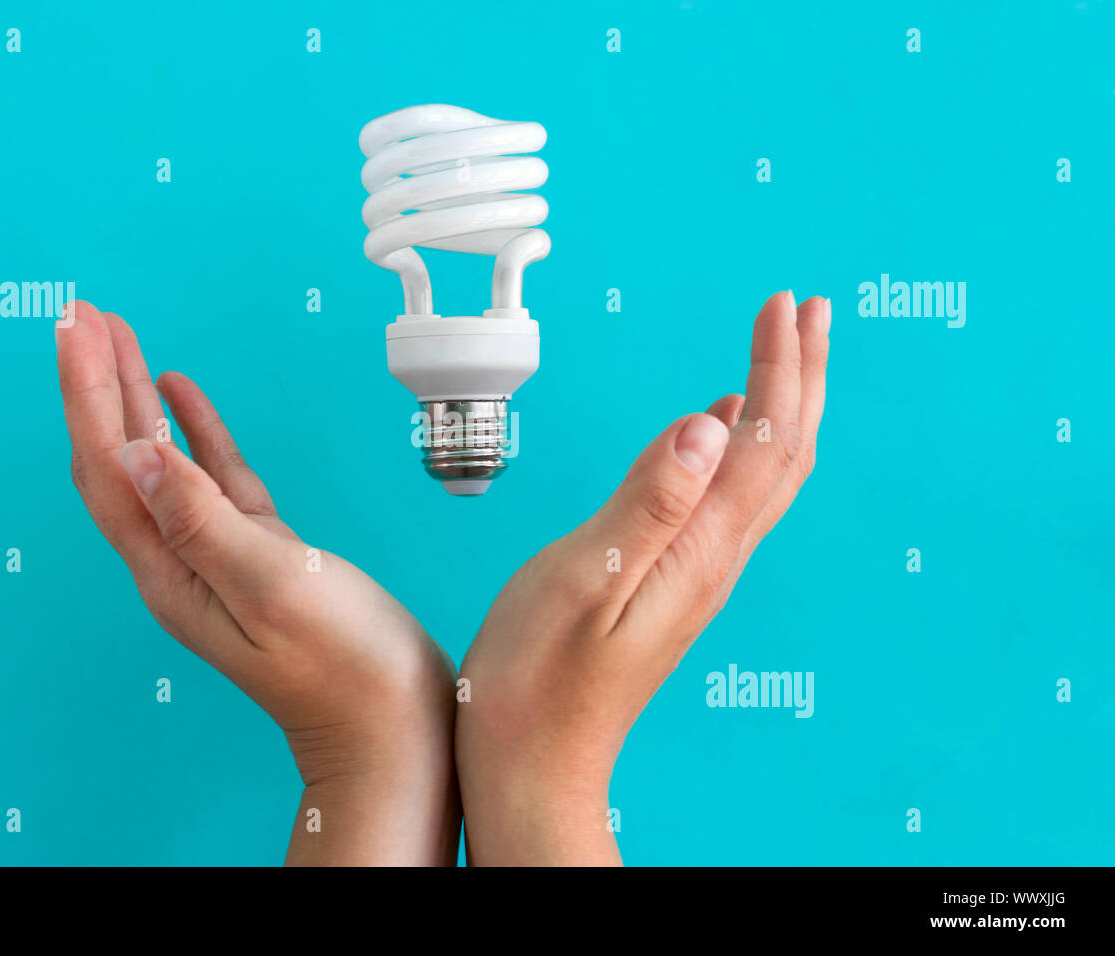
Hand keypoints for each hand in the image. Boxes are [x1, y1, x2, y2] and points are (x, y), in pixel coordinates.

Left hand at [55, 301, 458, 864]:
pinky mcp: (264, 551)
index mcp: (170, 571)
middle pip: (121, 457)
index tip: (73, 328)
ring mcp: (221, 555)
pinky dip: (195, 431)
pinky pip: (214, 477)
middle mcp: (180, 562)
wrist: (393, 724)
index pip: (110, 466)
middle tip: (83, 315)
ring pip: (163, 461)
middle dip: (96, 384)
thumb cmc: (343, 666)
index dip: (86, 394)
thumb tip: (139, 452)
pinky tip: (181, 397)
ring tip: (120, 339)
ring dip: (135, 400)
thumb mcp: (273, 583)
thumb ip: (203, 518)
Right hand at [455, 291, 829, 864]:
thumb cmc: (538, 683)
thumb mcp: (582, 581)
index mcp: (698, 550)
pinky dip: (739, 448)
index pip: (761, 441)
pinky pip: (727, 501)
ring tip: (784, 353)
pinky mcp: (670, 582)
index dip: (777, 368)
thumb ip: (647, 501)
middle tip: (811, 310)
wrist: (535, 764)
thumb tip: (709, 423)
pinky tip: (721, 427)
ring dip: (779, 407)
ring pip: (763, 476)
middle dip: (801, 376)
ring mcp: (695, 573)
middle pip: (783, 455)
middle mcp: (713, 559)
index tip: (784, 303)